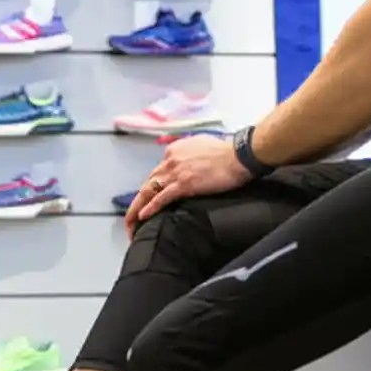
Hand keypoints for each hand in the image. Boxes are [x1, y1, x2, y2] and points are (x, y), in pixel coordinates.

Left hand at [124, 135, 252, 234]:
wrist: (240, 155)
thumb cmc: (227, 152)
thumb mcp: (202, 146)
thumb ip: (190, 153)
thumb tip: (190, 161)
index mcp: (174, 151)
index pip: (158, 171)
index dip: (152, 188)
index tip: (149, 200)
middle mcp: (170, 159)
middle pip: (149, 183)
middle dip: (137, 202)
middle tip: (131, 218)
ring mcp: (176, 172)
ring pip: (149, 192)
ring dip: (136, 210)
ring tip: (130, 224)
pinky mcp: (184, 184)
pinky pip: (162, 198)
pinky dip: (150, 208)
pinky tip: (142, 218)